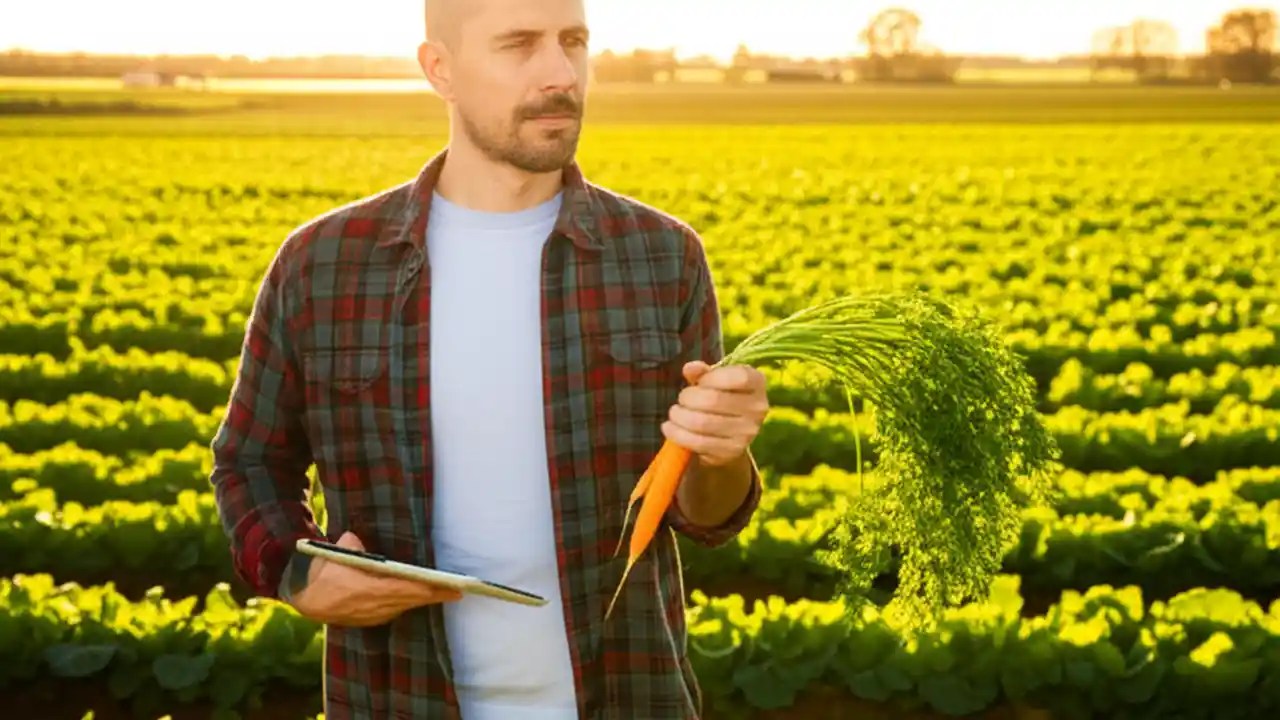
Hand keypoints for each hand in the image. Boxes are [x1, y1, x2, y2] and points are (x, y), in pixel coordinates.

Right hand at [288, 531, 462, 626]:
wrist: (303, 598)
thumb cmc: (322, 570)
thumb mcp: (334, 552)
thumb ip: (351, 545)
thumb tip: (356, 539)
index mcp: (366, 587)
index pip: (406, 588)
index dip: (429, 588)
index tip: (449, 587)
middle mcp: (372, 605)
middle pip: (411, 600)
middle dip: (435, 595)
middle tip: (458, 591)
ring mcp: (371, 615)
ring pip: (404, 607)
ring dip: (424, 601)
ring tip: (445, 593)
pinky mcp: (369, 620)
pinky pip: (394, 611)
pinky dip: (408, 604)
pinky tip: (420, 598)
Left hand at [662, 361, 768, 466]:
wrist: (730, 433)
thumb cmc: (722, 397)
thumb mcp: (714, 380)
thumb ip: (702, 372)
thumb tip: (689, 368)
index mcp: (757, 383)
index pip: (737, 377)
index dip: (710, 378)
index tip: (698, 383)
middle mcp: (757, 409)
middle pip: (714, 400)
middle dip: (688, 398)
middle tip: (681, 400)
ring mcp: (746, 433)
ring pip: (702, 423)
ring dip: (679, 417)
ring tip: (674, 414)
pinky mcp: (731, 452)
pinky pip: (698, 443)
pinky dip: (678, 434)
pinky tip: (671, 428)